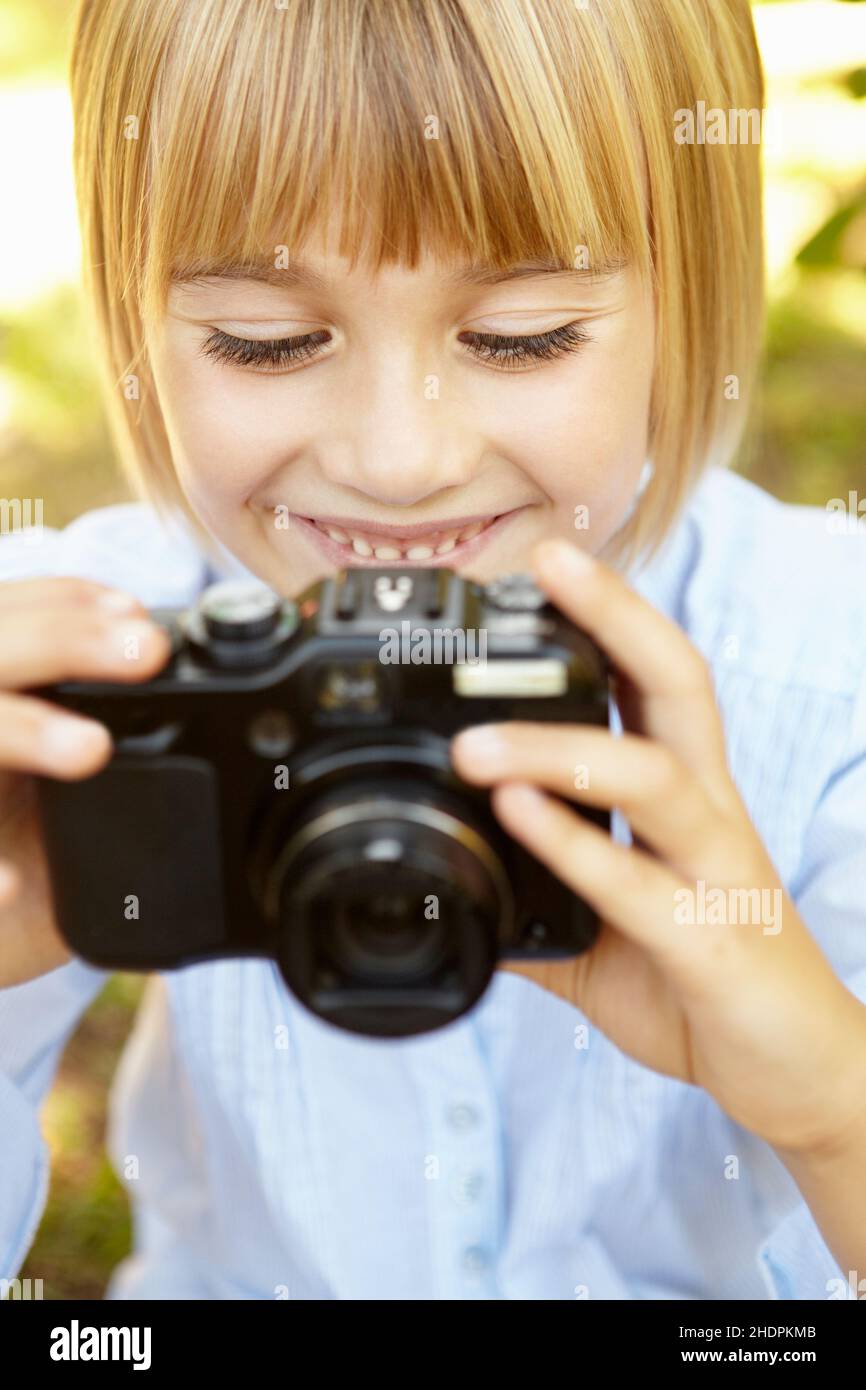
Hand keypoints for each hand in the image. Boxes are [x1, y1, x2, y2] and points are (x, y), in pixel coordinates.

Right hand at [0, 578, 170, 988]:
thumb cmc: (34, 823)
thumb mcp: (68, 755)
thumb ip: (111, 714)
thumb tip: (201, 679)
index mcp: (2, 678)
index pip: (21, 606)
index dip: (75, 600)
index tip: (137, 614)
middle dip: (68, 638)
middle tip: (148, 652)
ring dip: (27, 730)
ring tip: (92, 748)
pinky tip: (11, 886)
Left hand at [451, 539, 865, 1157]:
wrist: (798, 1073)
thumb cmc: (704, 986)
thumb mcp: (609, 933)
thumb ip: (542, 899)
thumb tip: (458, 885)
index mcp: (685, 796)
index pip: (656, 678)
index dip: (609, 614)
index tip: (545, 563)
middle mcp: (708, 813)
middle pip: (679, 682)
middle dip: (617, 613)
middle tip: (546, 562)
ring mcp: (716, 871)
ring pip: (651, 775)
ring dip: (558, 747)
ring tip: (474, 743)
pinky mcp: (710, 941)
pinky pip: (637, 884)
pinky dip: (572, 844)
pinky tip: (516, 816)